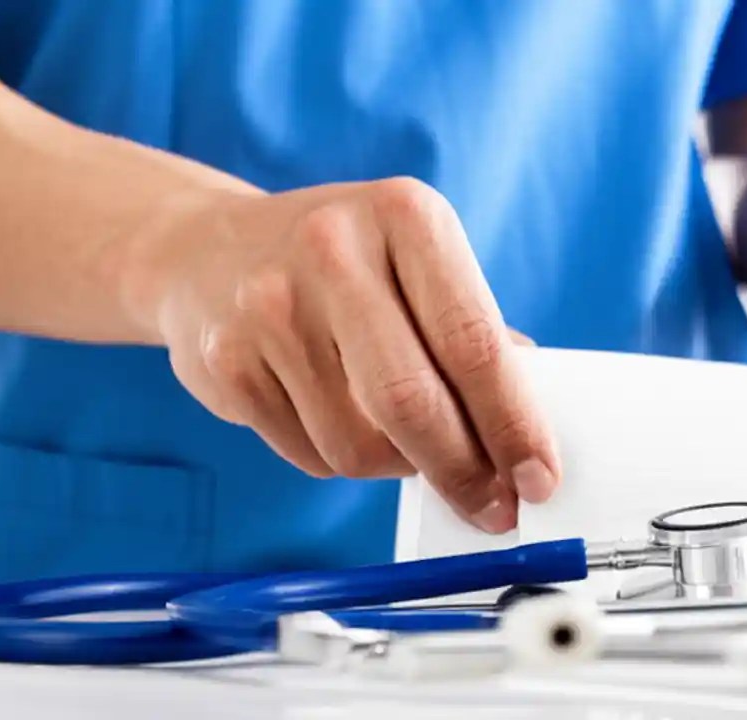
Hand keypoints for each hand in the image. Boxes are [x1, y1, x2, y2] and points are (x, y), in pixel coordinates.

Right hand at [122, 178, 559, 532]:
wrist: (206, 251)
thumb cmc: (341, 263)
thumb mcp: (416, 259)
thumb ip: (472, 332)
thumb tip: (527, 435)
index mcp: (405, 215)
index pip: (474, 342)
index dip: (514, 424)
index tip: (539, 479)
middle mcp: (333, 251)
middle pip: (413, 402)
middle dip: (464, 471)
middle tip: (493, 507)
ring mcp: (270, 307)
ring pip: (361, 445)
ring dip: (400, 466)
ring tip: (406, 442)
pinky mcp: (226, 362)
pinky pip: (311, 456)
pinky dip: (344, 461)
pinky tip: (341, 420)